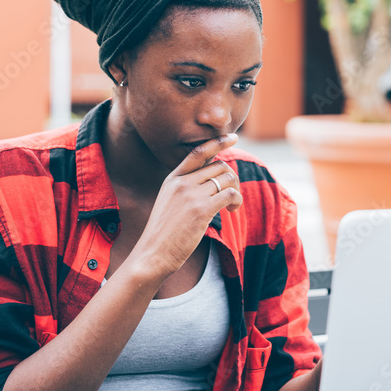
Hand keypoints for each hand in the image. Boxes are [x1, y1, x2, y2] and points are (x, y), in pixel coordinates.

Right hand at [130, 134, 241, 280]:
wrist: (153, 254)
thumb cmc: (164, 233)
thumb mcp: (169, 202)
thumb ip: (186, 188)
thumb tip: (213, 180)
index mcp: (172, 178)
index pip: (198, 152)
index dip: (217, 142)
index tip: (233, 137)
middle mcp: (182, 182)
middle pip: (219, 166)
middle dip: (231, 177)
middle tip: (232, 195)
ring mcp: (191, 195)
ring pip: (227, 178)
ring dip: (236, 190)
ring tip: (232, 206)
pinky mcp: (201, 209)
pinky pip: (230, 194)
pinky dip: (237, 200)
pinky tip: (232, 210)